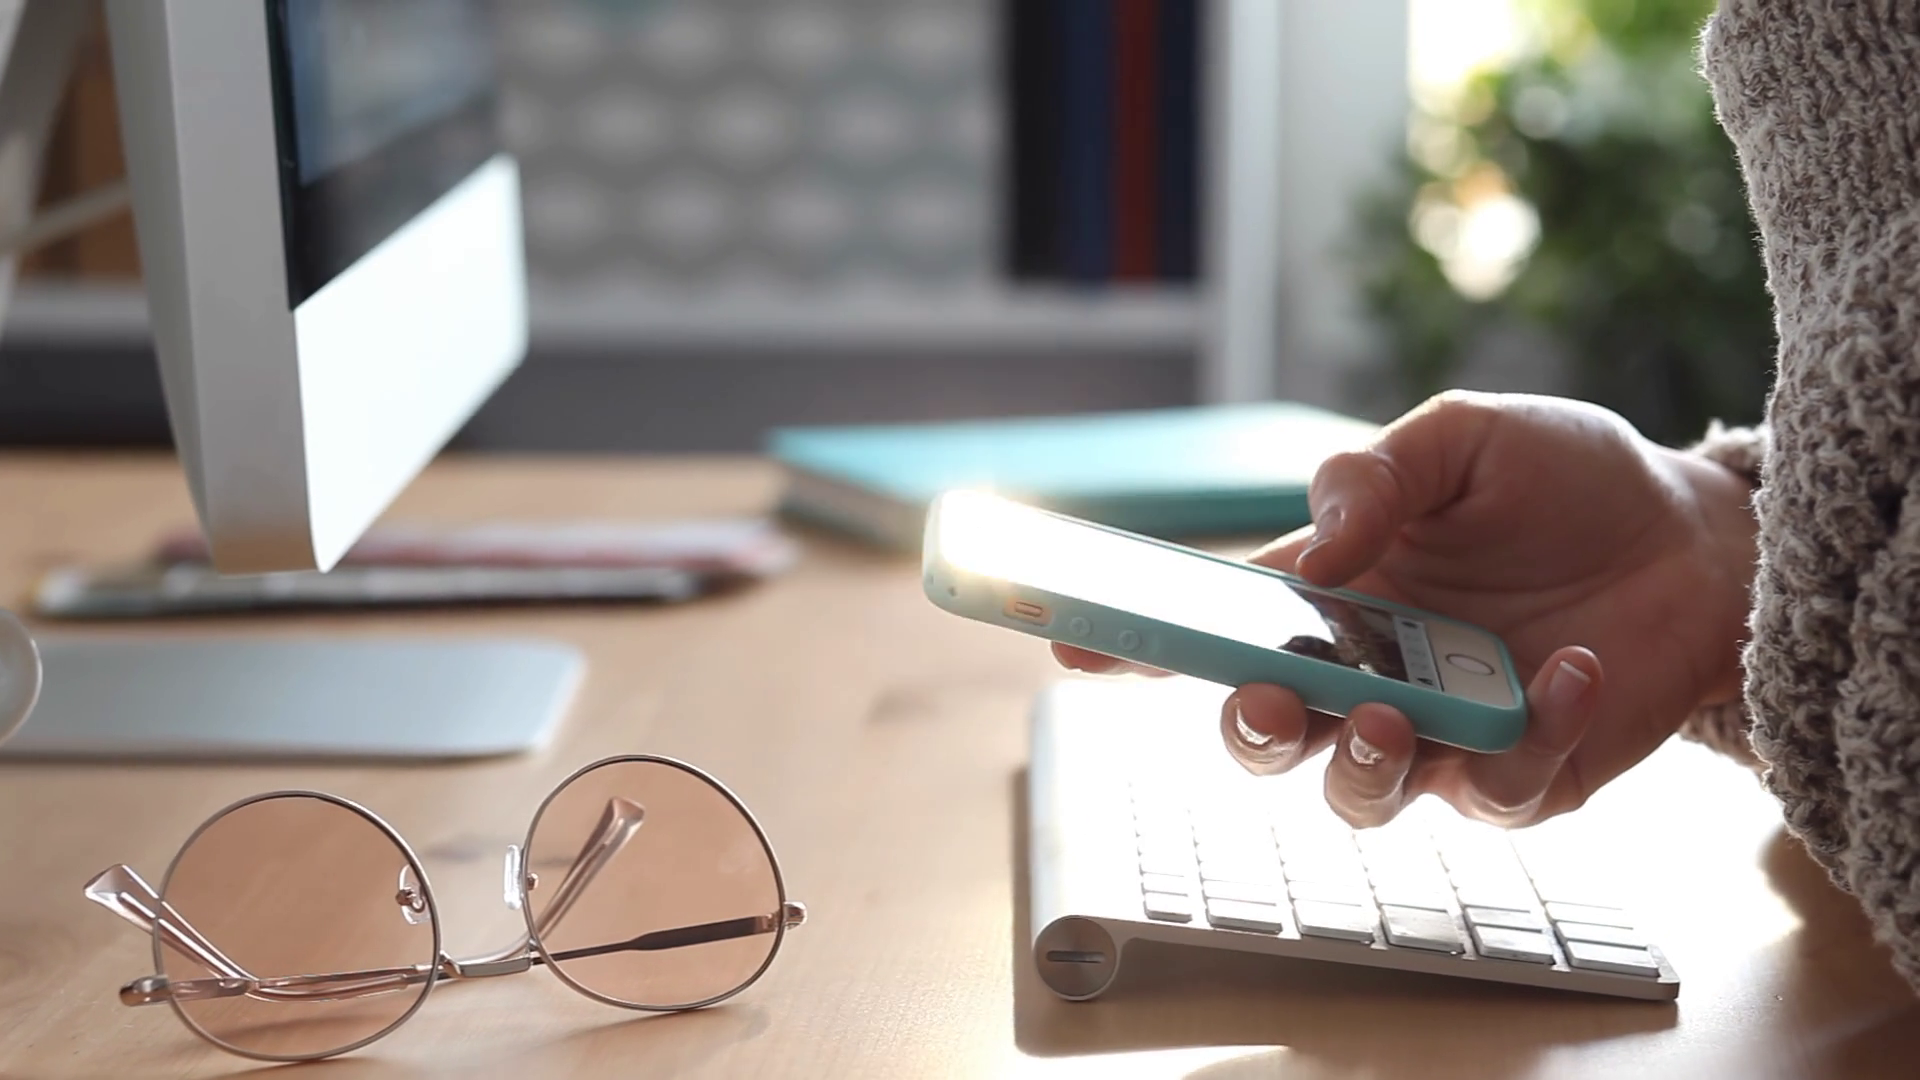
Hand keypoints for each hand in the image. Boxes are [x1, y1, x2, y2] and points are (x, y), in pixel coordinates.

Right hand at [1055, 391, 1756, 826]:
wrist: (1704, 535)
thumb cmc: (1568, 479)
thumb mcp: (1465, 437)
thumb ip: (1379, 476)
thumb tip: (1319, 550)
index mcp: (1329, 594)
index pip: (1214, 628)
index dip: (1134, 645)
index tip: (1070, 648)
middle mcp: (1366, 674)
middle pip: (1268, 735)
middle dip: (1252, 730)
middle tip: (1272, 702)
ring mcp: (1439, 734)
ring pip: (1357, 796)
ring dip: (1360, 768)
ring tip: (1396, 716)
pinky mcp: (1521, 776)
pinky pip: (1497, 791)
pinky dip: (1526, 738)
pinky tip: (1568, 666)